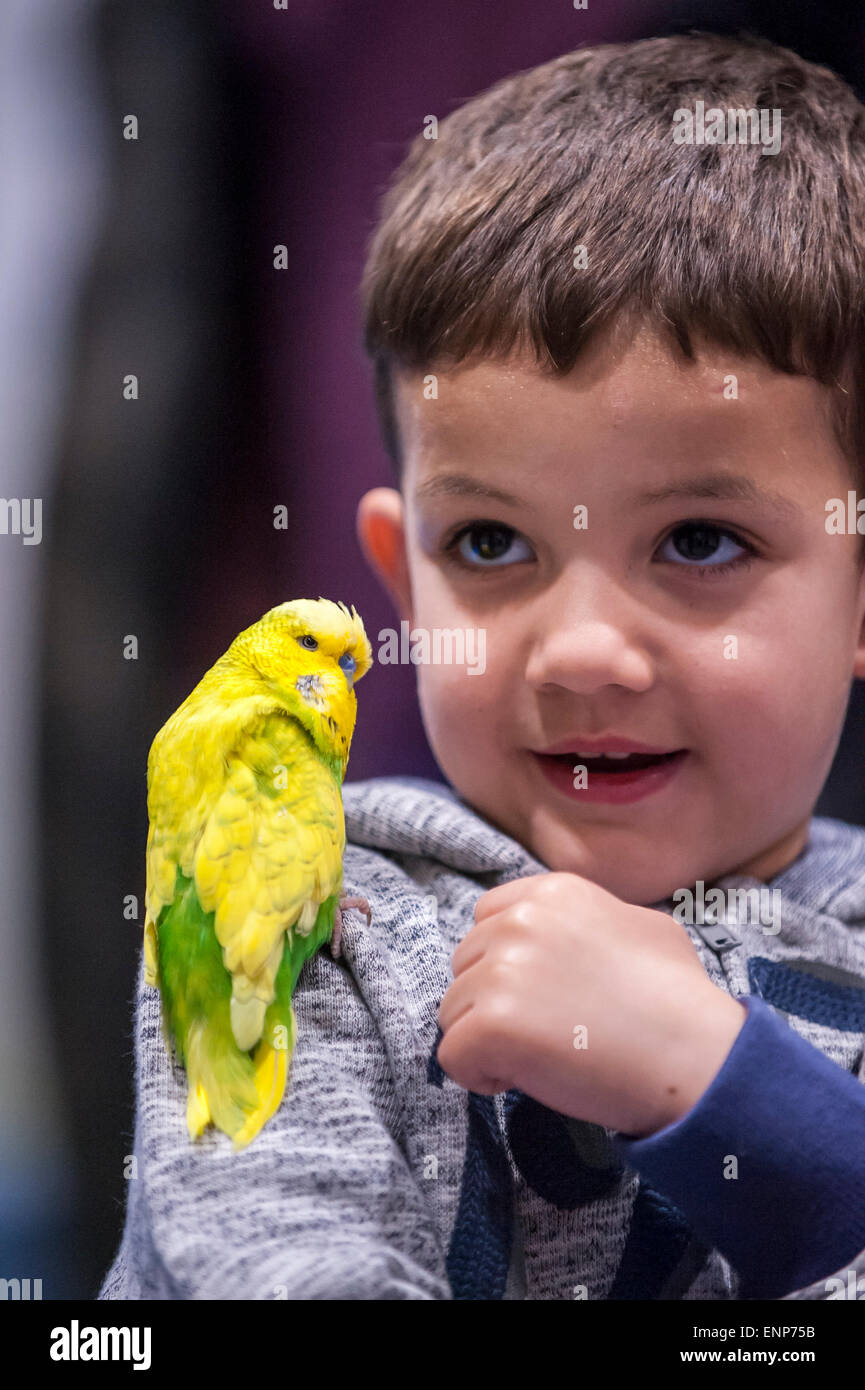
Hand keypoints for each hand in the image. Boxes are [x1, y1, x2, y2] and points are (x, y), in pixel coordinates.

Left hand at [436, 872, 746, 1136]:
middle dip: (492, 1003)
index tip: (539, 994)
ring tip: (544, 1056)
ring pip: (452, 1012)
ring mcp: (502, 971)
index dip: (503, 963)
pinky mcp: (492, 1023)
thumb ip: (589, 921)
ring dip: (486, 1041)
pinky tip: (526, 1078)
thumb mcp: (642, 927)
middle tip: (548, 1031)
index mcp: (552, 893)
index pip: (486, 919)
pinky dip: (480, 1076)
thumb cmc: (680, 1000)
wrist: (696, 1057)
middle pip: (464, 966)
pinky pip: (453, 1056)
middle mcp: (520, 922)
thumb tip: (568, 937)